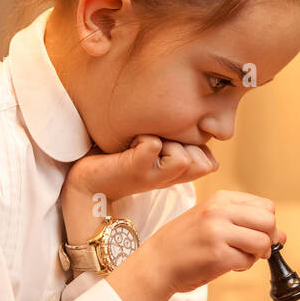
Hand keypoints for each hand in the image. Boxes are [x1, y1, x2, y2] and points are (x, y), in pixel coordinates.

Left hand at [66, 135, 216, 205]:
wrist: (87, 182)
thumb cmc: (121, 157)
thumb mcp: (157, 149)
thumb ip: (178, 139)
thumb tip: (198, 118)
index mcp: (178, 174)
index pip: (211, 164)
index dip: (197, 148)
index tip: (171, 145)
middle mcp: (170, 179)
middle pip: (205, 162)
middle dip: (185, 145)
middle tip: (157, 143)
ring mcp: (154, 177)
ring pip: (185, 159)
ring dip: (167, 144)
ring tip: (145, 144)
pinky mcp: (136, 171)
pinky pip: (153, 145)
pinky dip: (142, 138)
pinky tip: (129, 144)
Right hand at [143, 189, 287, 293]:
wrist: (155, 263)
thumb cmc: (185, 243)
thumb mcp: (212, 221)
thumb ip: (247, 223)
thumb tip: (283, 236)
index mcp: (220, 199)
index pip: (266, 206)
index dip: (267, 224)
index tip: (256, 234)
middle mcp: (219, 212)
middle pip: (269, 221)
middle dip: (268, 238)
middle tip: (253, 249)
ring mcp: (218, 233)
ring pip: (263, 242)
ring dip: (256, 255)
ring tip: (238, 257)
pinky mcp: (218, 256)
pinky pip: (248, 261)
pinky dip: (242, 266)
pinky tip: (226, 265)